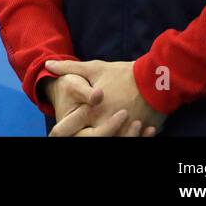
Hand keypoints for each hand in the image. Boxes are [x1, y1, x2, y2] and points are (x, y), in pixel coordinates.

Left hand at [45, 59, 163, 136]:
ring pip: (110, 139)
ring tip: (101, 129)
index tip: (53, 134)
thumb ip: (69, 68)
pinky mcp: (139, 133)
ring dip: (107, 135)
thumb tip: (47, 66)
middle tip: (71, 134)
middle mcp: (106, 125)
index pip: (67, 128)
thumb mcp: (95, 68)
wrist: (158, 79)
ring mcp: (123, 131)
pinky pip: (129, 140)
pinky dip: (125, 136)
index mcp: (92, 111)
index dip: (59, 131)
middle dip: (82, 135)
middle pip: (89, 138)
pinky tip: (123, 132)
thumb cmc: (124, 74)